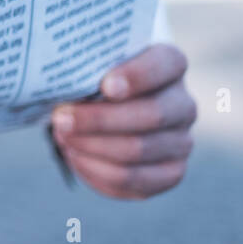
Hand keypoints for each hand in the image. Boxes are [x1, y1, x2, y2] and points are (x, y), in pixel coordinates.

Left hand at [50, 44, 195, 198]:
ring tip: (62, 136)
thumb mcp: (92, 61)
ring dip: (92, 146)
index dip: (137, 76)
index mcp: (171, 64)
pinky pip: (134, 182)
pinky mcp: (170, 173)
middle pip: (152, 115)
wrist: (106, 103)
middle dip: (99, 120)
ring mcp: (181, 141)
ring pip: (139, 151)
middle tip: (59, 118)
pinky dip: (97, 171)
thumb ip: (86, 64)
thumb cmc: (96, 75)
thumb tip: (59, 81)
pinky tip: (74, 156)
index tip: (106, 86)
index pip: (166, 64)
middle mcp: (183, 104)